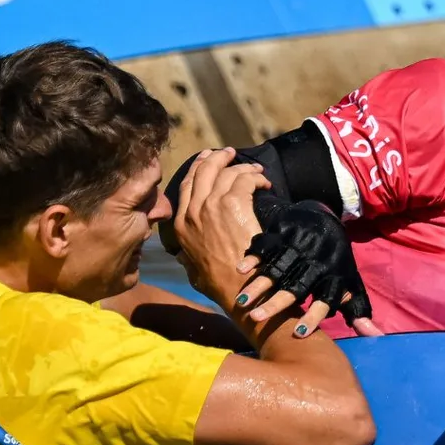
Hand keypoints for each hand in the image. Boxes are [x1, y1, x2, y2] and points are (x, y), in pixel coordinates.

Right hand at [168, 148, 270, 313]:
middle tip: (230, 154)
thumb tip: (182, 255)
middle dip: (217, 158)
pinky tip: (265, 184)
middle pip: (203, 171)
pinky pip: (245, 179)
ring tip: (256, 171)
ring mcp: (211, 205)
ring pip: (226, 172)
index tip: (208, 159)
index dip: (198, 168)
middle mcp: (192, 211)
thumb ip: (186, 257)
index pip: (186, 185)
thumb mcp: (192, 271)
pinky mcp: (233, 204)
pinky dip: (256, 177)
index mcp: (179, 225)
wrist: (239, 290)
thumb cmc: (220, 285)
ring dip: (243, 168)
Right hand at [231, 200, 380, 336]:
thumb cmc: (336, 260)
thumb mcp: (349, 282)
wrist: (325, 219)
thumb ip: (357, 309)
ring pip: (276, 268)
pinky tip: (238, 270)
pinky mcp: (283, 232)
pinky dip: (252, 256)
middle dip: (277, 302)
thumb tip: (373, 336)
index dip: (314, 315)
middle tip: (257, 318)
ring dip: (258, 284)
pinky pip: (266, 245)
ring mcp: (299, 247)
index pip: (326, 299)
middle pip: (296, 285)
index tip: (299, 332)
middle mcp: (316, 263)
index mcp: (333, 277)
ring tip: (242, 302)